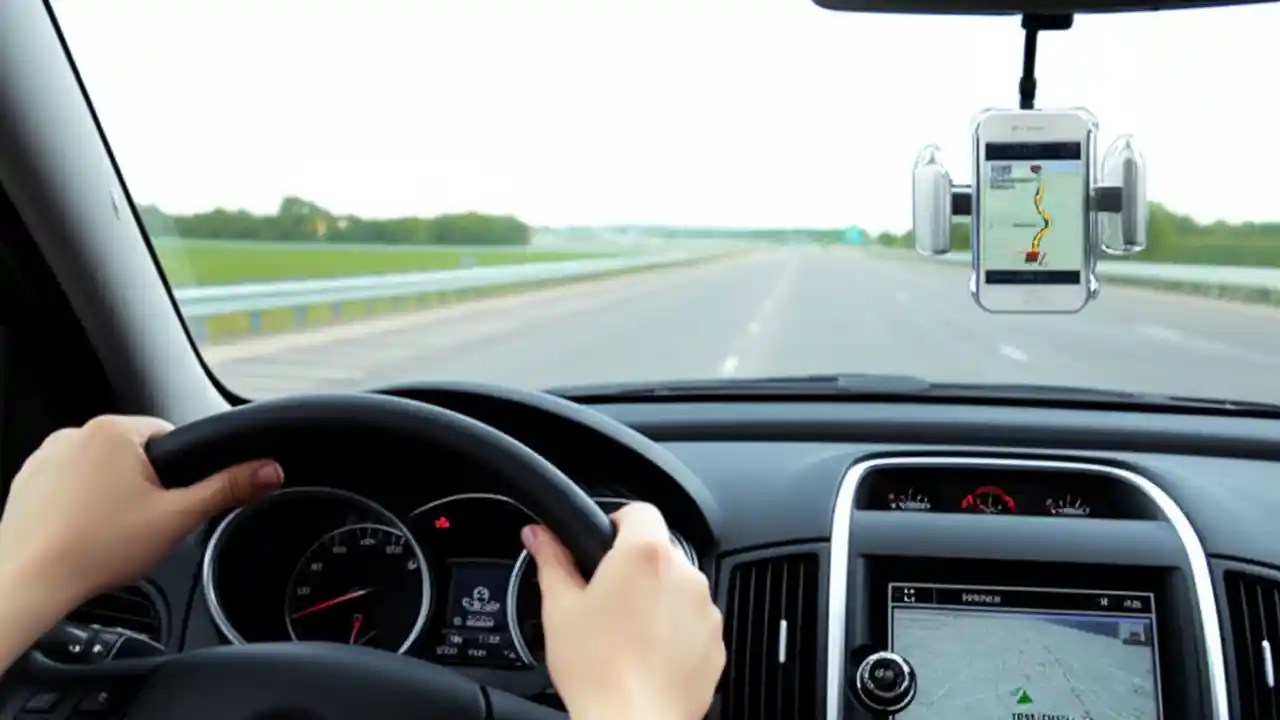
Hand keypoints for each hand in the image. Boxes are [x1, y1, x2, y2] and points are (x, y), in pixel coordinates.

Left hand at [0, 415, 282, 658]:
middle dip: (144, 488)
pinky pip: (69, 486)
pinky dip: (79, 506)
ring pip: (102, 472)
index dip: (177, 476)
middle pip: (135, 456)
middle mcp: (76, 433)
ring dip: (111, 496)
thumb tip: (270, 469)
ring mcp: (45, 457)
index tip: (168, 505)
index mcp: (116, 431)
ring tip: (108, 533)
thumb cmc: (97, 549)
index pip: (169, 439)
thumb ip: (227, 488)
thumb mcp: (178, 517)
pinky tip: (82, 534)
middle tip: (140, 525)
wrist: (30, 581)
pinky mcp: (27, 482)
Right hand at [521, 503, 724, 719]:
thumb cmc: (596, 670)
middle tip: (605, 597)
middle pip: (660, 550)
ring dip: (657, 598)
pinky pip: (694, 622)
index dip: (618, 522)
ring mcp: (705, 609)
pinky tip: (647, 652)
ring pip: (679, 587)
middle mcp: (684, 575)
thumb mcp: (560, 608)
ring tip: (625, 631)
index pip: (640, 510)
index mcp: (644, 555)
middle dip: (635, 567)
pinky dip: (675, 629)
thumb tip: (539, 535)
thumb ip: (551, 560)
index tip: (604, 543)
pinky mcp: (716, 641)